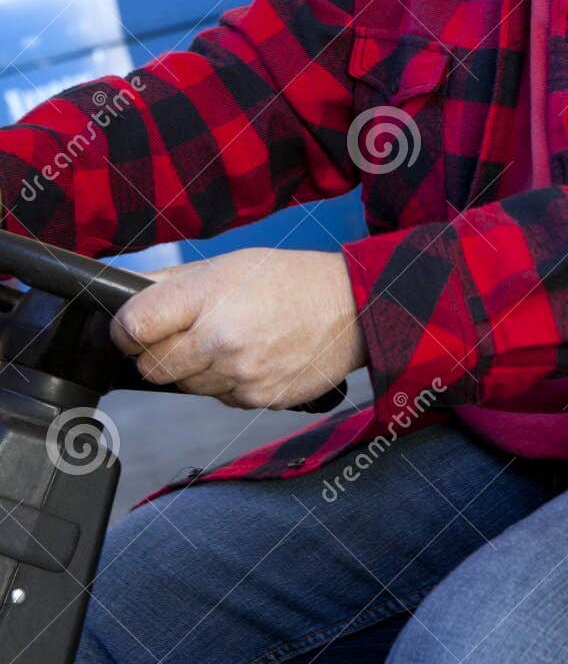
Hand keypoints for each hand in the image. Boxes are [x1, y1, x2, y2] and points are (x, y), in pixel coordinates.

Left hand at [109, 248, 364, 408]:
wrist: (351, 308)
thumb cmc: (287, 280)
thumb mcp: (227, 264)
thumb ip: (170, 282)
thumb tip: (121, 287)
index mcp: (209, 295)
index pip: (134, 327)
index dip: (126, 330)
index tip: (133, 329)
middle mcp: (220, 338)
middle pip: (152, 366)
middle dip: (158, 353)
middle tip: (184, 335)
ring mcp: (239, 373)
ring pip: (184, 387)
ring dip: (195, 370)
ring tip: (228, 342)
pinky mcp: (256, 399)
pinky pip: (219, 398)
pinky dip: (226, 382)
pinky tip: (251, 357)